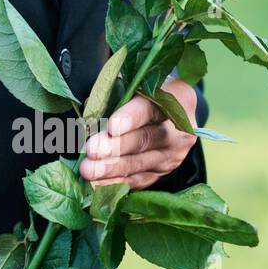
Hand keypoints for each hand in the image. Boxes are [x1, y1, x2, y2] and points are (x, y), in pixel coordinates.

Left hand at [79, 77, 197, 189]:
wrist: (168, 115)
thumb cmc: (146, 94)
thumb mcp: (137, 85)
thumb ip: (116, 97)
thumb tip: (88, 115)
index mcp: (177, 97)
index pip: (151, 108)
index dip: (130, 118)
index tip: (111, 127)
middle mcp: (179, 129)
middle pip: (144, 139)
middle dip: (115, 147)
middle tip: (91, 151)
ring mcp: (173, 155)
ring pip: (139, 163)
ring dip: (111, 168)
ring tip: (88, 170)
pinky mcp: (162, 172)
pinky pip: (138, 180)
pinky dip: (115, 183)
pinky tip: (96, 183)